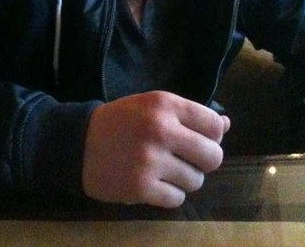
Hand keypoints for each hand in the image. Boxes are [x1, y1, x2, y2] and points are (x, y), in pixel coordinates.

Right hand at [82, 90, 229, 207]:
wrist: (79, 142)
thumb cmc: (122, 121)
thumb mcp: (153, 107)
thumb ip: (189, 115)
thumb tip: (226, 124)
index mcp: (164, 104)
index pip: (214, 125)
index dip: (212, 136)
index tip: (198, 139)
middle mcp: (160, 129)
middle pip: (212, 156)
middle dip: (204, 161)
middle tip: (186, 159)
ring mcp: (150, 160)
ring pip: (196, 181)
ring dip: (184, 179)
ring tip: (164, 169)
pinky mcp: (141, 187)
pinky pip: (177, 199)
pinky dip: (169, 194)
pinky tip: (153, 182)